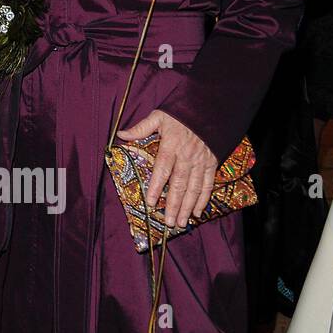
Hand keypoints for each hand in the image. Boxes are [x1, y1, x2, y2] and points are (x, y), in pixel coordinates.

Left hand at [117, 110, 215, 228]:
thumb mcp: (158, 116)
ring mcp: (200, 162)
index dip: (156, 186)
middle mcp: (186, 157)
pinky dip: (203, 199)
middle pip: (179, 184)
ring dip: (187, 207)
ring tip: (181, 222)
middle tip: (168, 222)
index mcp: (171, 145)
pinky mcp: (211, 164)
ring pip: (194, 188)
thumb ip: (141, 128)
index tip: (150, 202)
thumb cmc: (179, 114)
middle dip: (173, 205)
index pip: (162, 169)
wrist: (209, 109)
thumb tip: (121, 135)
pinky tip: (197, 212)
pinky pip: (208, 184)